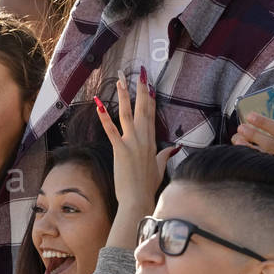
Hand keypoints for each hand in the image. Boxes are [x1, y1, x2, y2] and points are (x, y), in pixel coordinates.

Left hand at [94, 69, 177, 244]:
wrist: (138, 200)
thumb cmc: (147, 187)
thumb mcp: (159, 169)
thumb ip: (165, 156)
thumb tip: (174, 148)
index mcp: (151, 143)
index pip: (151, 116)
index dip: (150, 100)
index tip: (149, 85)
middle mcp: (143, 140)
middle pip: (143, 110)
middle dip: (141, 90)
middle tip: (139, 73)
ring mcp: (132, 144)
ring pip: (128, 115)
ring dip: (124, 96)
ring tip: (120, 80)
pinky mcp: (121, 150)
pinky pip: (112, 131)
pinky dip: (105, 118)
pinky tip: (99, 105)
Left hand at [232, 105, 273, 206]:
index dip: (265, 123)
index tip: (251, 116)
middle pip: (272, 146)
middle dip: (254, 136)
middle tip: (240, 128)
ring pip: (268, 161)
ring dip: (252, 151)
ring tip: (236, 142)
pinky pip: (271, 174)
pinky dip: (258, 166)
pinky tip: (246, 160)